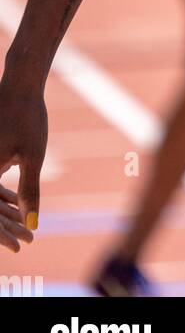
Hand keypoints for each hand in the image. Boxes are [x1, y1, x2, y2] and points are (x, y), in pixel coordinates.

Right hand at [0, 76, 46, 250]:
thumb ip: (30, 190)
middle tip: (26, 241)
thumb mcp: (33, 155)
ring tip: (26, 228)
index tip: (18, 247)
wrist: (19, 85)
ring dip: (3, 214)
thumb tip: (31, 224)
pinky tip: (17, 206)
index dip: (2, 233)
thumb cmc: (28, 116)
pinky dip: (1, 196)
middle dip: (4, 227)